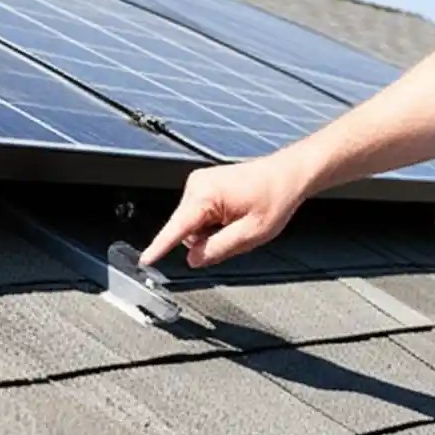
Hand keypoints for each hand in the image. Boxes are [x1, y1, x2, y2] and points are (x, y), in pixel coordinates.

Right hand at [140, 155, 309, 267]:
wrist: (288, 174)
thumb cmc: (275, 197)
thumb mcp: (251, 233)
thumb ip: (218, 249)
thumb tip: (194, 259)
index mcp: (206, 195)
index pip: (177, 228)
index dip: (160, 247)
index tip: (146, 260)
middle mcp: (197, 186)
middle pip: (187, 230)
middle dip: (208, 240)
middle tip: (238, 232)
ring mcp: (200, 184)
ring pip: (194, 225)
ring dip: (213, 232)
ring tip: (240, 220)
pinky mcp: (204, 186)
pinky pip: (200, 216)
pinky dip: (215, 222)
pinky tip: (235, 215)